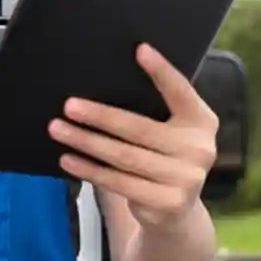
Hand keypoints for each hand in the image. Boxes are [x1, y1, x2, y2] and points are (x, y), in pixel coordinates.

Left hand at [48, 43, 218, 230]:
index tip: (140, 49)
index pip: (180, 91)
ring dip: (87, 142)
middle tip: (69, 105)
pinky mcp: (166, 203)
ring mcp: (186, 179)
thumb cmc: (164, 156)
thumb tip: (102, 84)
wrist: (177, 211)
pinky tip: (68, 159)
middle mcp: (199, 148)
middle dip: (100, 116)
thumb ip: (155, 110)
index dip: (162, 71)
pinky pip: (119, 183)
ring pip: (124, 157)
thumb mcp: (171, 131)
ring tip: (59, 129)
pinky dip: (90, 170)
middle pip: (140, 128)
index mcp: (202, 121)